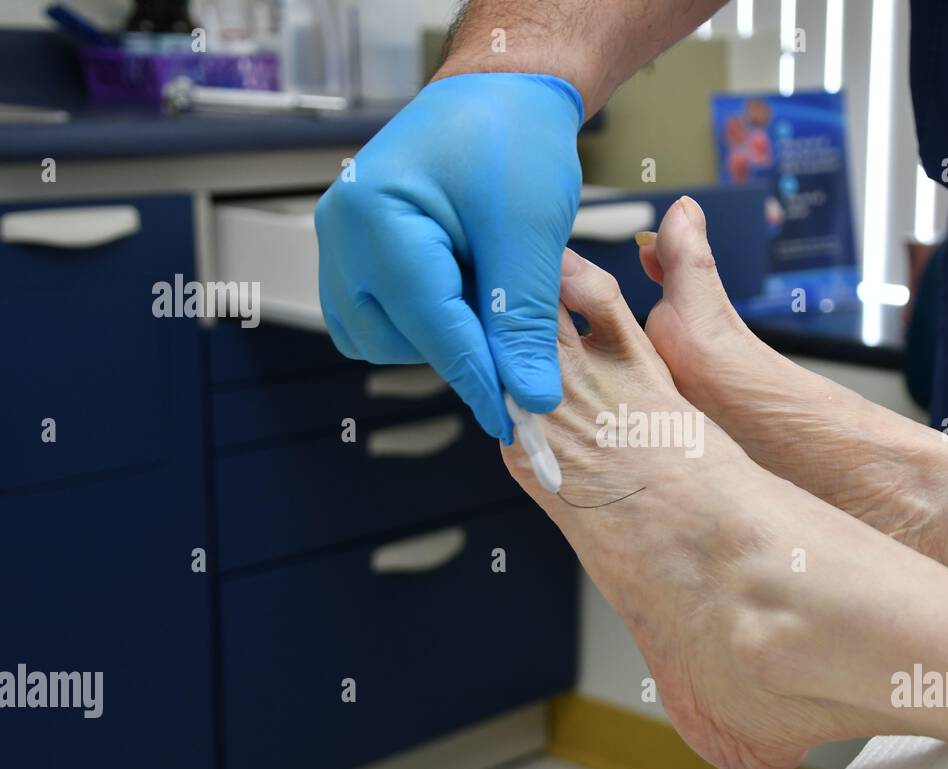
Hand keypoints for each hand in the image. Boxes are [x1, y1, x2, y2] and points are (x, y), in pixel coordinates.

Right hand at [314, 73, 584, 439]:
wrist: (499, 94)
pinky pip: (378, 316)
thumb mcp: (529, 234)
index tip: (514, 419)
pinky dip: (425, 319)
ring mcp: (341, 243)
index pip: (429, 327)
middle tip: (514, 323)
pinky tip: (468, 288)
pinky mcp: (355, 253)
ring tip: (490, 287)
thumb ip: (523, 322)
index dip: (478, 379)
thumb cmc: (514, 142)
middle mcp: (341, 232)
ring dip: (438, 334)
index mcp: (375, 216)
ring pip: (378, 337)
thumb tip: (529, 398)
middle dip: (456, 347)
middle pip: (392, 341)